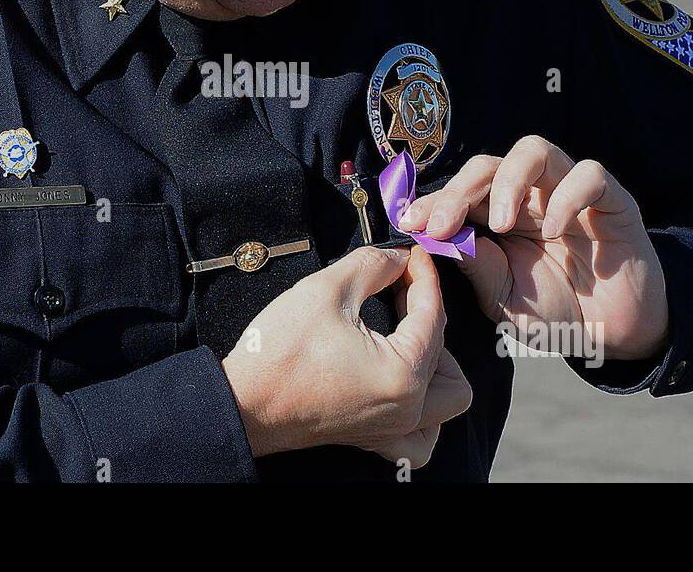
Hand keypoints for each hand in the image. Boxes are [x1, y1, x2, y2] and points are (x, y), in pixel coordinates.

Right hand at [222, 245, 471, 466]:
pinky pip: (422, 434)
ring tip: (406, 335)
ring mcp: (392, 429)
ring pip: (447, 400)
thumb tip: (398, 258)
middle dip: (432, 320)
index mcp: (402, 375)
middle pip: (449, 360)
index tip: (411, 254)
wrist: (242, 402)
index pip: (431, 316)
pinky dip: (425, 410)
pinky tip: (403, 382)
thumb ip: (372, 266)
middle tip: (402, 291)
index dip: (423, 277)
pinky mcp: (374, 438)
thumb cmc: (278, 351)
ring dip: (438, 365)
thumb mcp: (326, 290)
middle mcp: (407, 410)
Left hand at [398, 135, 668, 360]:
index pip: (458, 192)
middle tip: (443, 225)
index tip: (408, 223)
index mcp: (495, 214)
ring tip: (498, 223)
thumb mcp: (503, 298)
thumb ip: (476, 268)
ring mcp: (566, 190)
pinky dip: (567, 196)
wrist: (611, 333)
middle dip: (458, 191)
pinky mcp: (610, 198)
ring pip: (533, 150)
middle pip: (486, 165)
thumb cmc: (552, 309)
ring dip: (508, 181)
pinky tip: (555, 229)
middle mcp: (527, 195)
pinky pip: (588, 174)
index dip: (432, 203)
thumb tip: (442, 239)